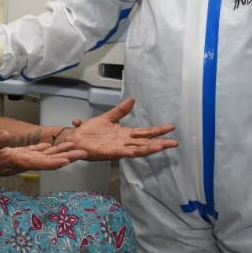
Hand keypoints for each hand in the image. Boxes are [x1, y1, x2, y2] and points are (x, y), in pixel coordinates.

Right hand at [0, 129, 84, 178]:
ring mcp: (14, 159)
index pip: (37, 162)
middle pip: (45, 160)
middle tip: (83, 153)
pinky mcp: (9, 154)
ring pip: (41, 156)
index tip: (69, 160)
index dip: (54, 161)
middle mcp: (16, 162)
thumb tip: (6, 136)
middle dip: (65, 157)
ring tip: (74, 148)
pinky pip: (30, 152)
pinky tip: (49, 145)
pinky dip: (42, 148)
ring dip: (58, 152)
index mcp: (11, 161)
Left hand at [56, 97, 178, 159]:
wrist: (75, 138)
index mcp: (125, 134)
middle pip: (147, 142)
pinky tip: (149, 149)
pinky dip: (140, 150)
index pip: (145, 132)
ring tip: (166, 145)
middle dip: (161, 142)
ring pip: (141, 148)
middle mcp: (125, 142)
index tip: (171, 127)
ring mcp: (120, 148)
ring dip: (153, 148)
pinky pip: (129, 152)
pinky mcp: (113, 153)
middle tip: (176, 142)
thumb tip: (133, 100)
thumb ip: (121, 110)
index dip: (158, 131)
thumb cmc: (89, 131)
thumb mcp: (108, 117)